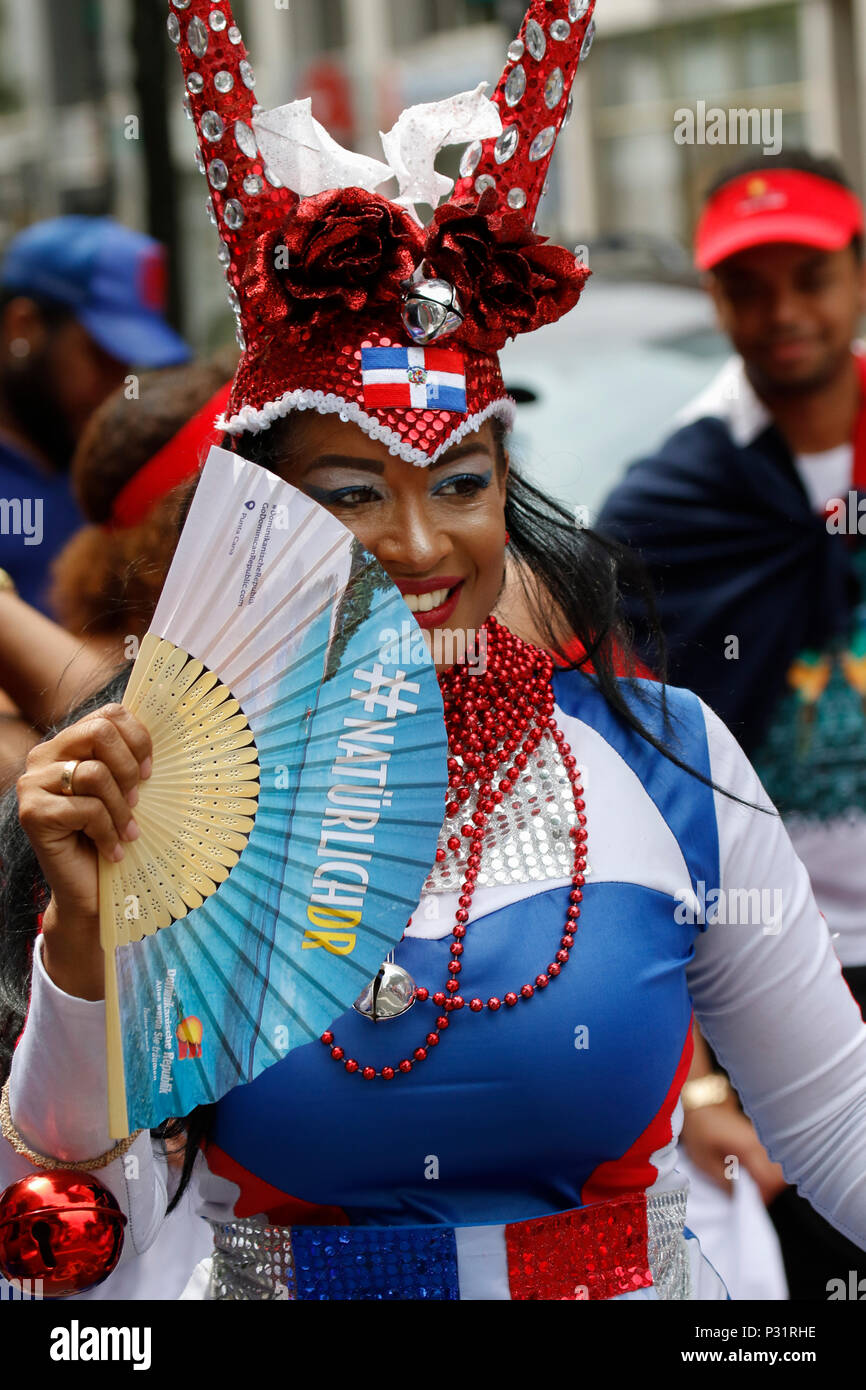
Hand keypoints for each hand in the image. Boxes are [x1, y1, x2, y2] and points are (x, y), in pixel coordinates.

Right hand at [16, 703, 151, 997]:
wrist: (91, 891)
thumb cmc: (115, 836)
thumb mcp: (127, 789)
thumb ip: (131, 757)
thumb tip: (174, 724)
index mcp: (67, 743)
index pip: (110, 713)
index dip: (139, 740)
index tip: (150, 773)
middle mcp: (43, 757)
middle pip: (100, 732)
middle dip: (129, 769)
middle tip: (137, 801)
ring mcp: (32, 784)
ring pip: (95, 773)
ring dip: (120, 808)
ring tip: (126, 831)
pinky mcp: (32, 813)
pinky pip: (86, 808)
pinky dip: (108, 833)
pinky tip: (113, 851)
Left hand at [681, 1097, 787, 1204]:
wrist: (700, 1103)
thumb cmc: (699, 1130)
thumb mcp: (705, 1162)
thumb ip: (725, 1183)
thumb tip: (740, 1198)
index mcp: (748, 1149)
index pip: (770, 1179)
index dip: (763, 1195)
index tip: (750, 1202)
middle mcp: (760, 1143)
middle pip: (779, 1174)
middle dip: (769, 1189)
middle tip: (752, 1195)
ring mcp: (760, 1139)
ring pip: (777, 1167)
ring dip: (767, 1180)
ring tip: (750, 1185)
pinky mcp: (757, 1137)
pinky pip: (770, 1159)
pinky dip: (764, 1170)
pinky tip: (748, 1172)